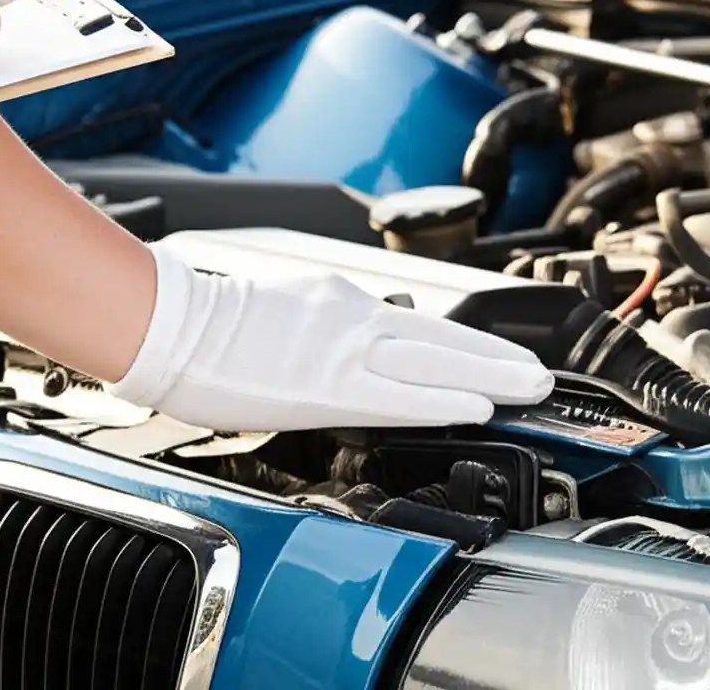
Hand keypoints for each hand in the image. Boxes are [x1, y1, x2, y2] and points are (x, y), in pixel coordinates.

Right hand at [107, 242, 554, 431]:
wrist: (170, 322)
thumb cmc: (212, 323)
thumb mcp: (287, 309)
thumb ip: (330, 327)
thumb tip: (356, 343)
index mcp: (340, 302)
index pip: (420, 325)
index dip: (466, 344)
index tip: (498, 356)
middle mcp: (352, 319)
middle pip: (442, 338)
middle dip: (496, 356)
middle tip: (539, 372)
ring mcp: (343, 350)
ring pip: (435, 362)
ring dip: (489, 374)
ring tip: (530, 387)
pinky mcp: (326, 385)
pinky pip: (398, 395)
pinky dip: (444, 399)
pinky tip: (477, 407)